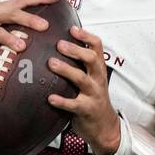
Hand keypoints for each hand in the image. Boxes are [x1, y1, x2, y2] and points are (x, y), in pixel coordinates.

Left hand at [46, 25, 120, 154]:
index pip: (97, 47)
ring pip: (81, 79)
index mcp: (98, 69)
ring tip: (51, 63)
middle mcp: (98, 79)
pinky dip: (61, 101)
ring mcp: (93, 94)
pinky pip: (73, 104)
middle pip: (91, 59)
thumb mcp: (92, 78)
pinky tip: (50, 97)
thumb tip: (60, 44)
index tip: (72, 28)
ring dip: (66, 70)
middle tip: (59, 44)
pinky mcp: (86, 110)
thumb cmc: (93, 98)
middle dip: (75, 50)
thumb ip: (81, 64)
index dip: (86, 36)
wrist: (104, 126)